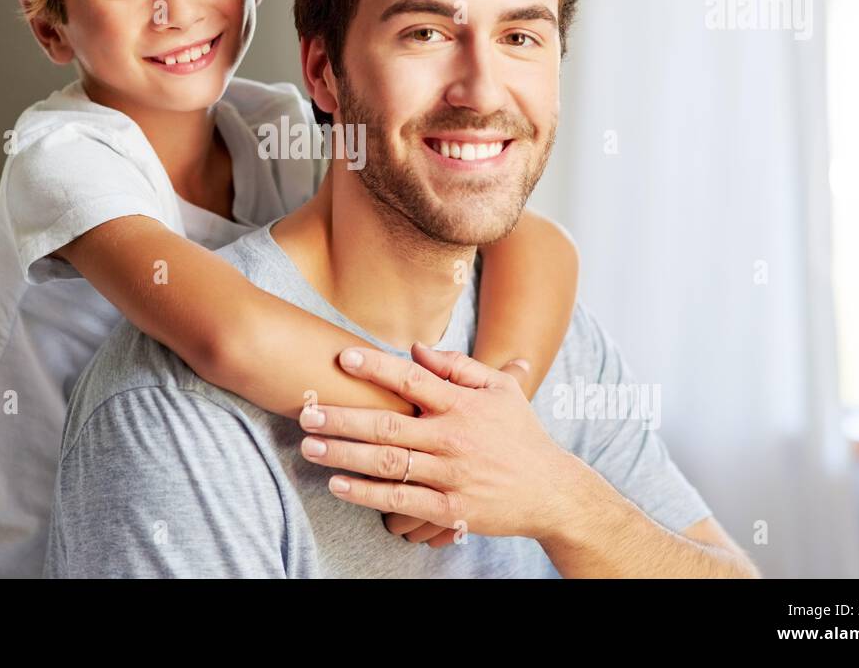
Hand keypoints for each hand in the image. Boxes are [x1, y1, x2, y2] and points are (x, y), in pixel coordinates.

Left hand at [298, 342, 580, 540]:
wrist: (552, 492)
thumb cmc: (521, 435)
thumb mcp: (500, 391)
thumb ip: (458, 366)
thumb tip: (415, 348)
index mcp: (463, 405)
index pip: (413, 379)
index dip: (377, 368)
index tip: (342, 358)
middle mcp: (453, 438)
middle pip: (388, 424)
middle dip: (343, 418)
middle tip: (306, 412)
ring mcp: (450, 476)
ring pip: (388, 463)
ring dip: (345, 455)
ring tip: (310, 447)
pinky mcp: (449, 510)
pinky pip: (400, 500)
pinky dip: (367, 494)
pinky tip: (338, 485)